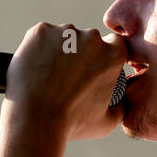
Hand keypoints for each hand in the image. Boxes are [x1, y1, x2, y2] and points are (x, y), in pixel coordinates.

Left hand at [3, 23, 127, 140]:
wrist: (35, 119)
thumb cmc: (71, 125)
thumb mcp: (106, 123)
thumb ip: (120, 108)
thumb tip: (122, 101)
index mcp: (112, 54)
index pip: (114, 43)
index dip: (104, 54)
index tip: (93, 67)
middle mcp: (91, 37)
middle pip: (88, 38)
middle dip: (80, 52)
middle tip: (66, 77)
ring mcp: (64, 32)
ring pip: (63, 37)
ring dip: (59, 49)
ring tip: (48, 76)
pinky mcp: (39, 31)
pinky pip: (41, 37)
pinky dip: (37, 49)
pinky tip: (34, 69)